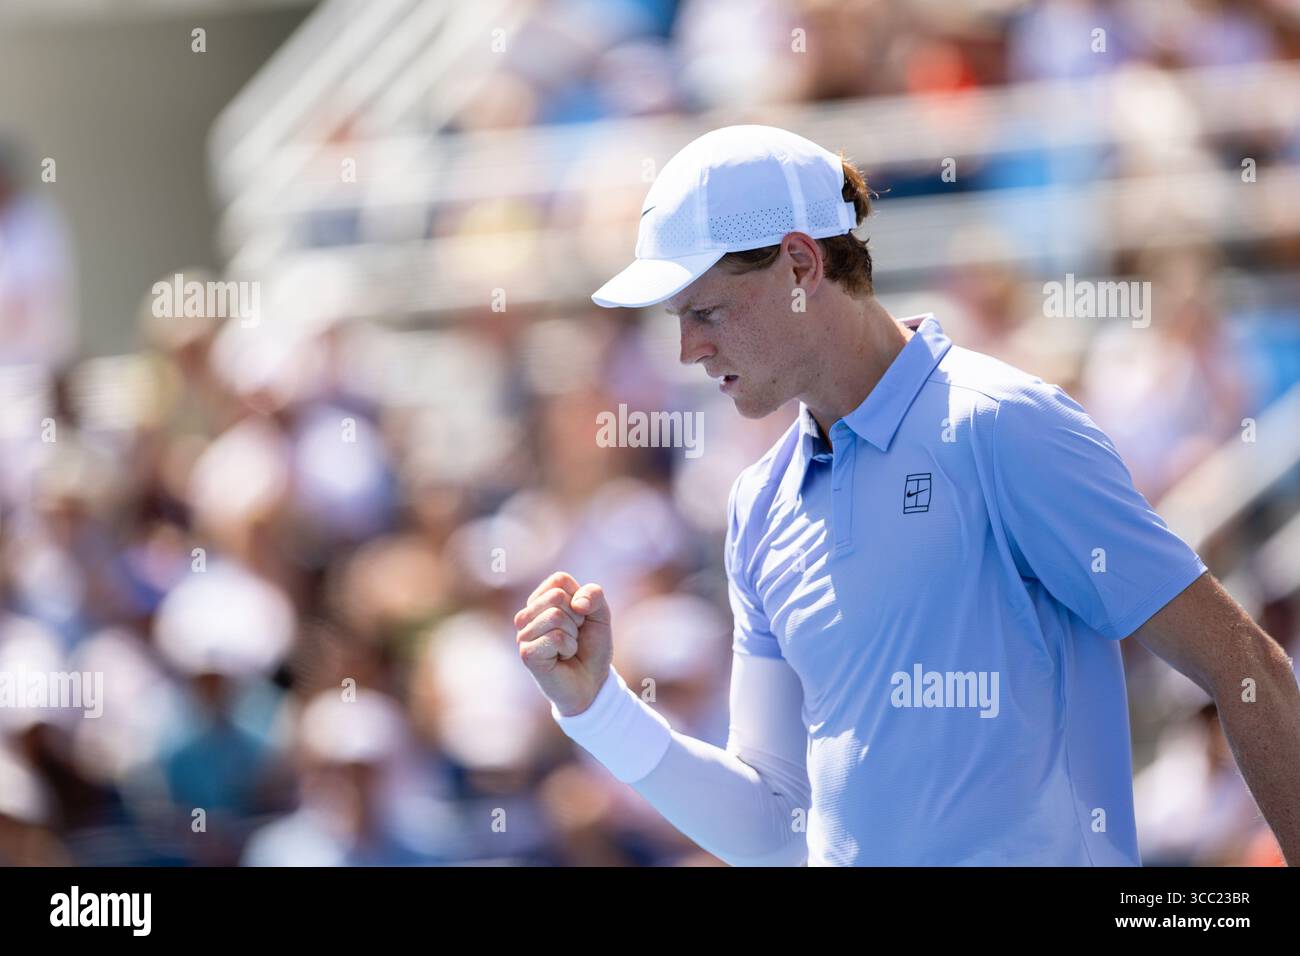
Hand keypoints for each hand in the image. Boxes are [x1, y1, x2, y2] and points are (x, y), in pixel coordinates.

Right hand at [514, 571, 612, 716]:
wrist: (592, 682)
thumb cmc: (591, 647)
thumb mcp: (600, 615)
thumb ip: (594, 595)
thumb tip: (577, 603)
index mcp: (541, 600)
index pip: (559, 580)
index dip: (579, 599)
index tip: (580, 618)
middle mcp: (527, 615)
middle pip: (556, 596)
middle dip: (576, 618)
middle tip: (574, 636)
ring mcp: (524, 634)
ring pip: (555, 616)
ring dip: (572, 635)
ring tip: (567, 647)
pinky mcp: (527, 653)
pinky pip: (556, 637)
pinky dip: (568, 648)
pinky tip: (562, 658)